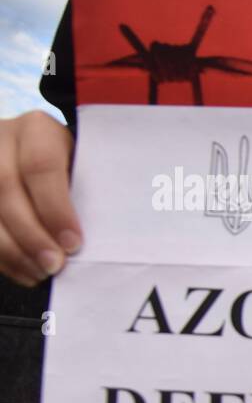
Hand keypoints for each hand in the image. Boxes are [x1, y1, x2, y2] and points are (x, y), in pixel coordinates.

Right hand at [0, 111, 80, 286]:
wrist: (39, 149)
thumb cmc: (74, 164)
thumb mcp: (83, 165)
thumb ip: (86, 193)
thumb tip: (92, 241)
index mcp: (37, 130)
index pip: (41, 166)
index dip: (55, 209)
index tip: (73, 243)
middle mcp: (1, 141)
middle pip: (6, 189)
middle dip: (31, 235)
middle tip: (54, 265)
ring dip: (12, 249)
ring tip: (40, 272)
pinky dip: (1, 255)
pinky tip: (23, 271)